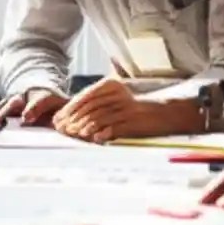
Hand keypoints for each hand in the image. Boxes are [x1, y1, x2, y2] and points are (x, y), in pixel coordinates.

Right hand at [0, 88, 67, 125]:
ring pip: (5, 104)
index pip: (39, 101)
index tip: (26, 118)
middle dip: (9, 110)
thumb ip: (67, 116)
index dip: (32, 109)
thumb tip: (77, 130)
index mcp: (44, 96)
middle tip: (1, 120)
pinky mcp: (6, 104)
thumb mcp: (63, 106)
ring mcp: (14, 99)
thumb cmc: (54, 104)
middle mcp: (26, 96)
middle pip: (16, 101)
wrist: (40, 89)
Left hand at [51, 78, 169, 142]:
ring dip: (85, 127)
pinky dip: (104, 132)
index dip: (70, 108)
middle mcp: (116, 93)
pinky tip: (95, 138)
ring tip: (76, 134)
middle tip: (63, 129)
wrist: (164, 112)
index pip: (85, 96)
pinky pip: (115, 126)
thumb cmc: (136, 109)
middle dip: (74, 119)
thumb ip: (96, 104)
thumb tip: (74, 117)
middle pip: (90, 107)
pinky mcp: (134, 120)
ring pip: (100, 116)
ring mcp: (125, 106)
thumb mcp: (116, 100)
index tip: (59, 119)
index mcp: (110, 85)